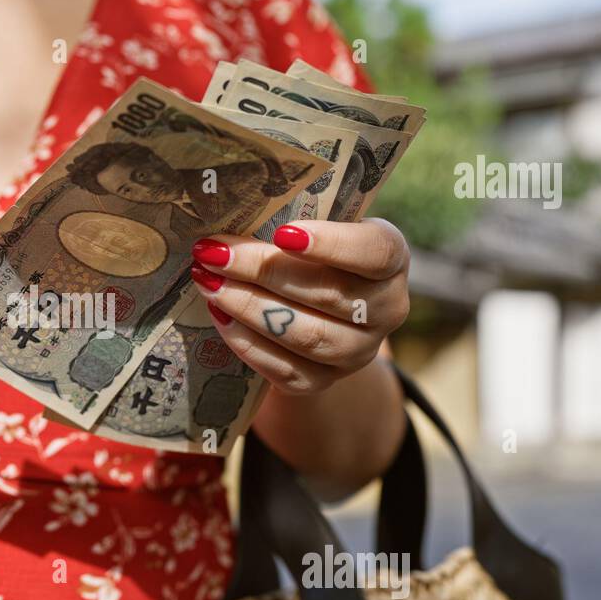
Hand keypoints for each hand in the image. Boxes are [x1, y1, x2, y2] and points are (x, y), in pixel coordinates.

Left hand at [189, 217, 409, 394]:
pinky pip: (286, 369)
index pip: (374, 252)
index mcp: (391, 259)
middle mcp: (386, 309)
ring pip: (305, 335)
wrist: (321, 314)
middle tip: (214, 253)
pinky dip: (247, 343)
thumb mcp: (317, 229)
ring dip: (249, 307)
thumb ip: (291, 222)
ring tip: (209, 283)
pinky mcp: (325, 380)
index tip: (282, 233)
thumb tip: (232, 218)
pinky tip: (219, 315)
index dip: (331, 244)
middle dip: (261, 271)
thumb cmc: (314, 254)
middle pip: (327, 294)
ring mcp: (358, 352)